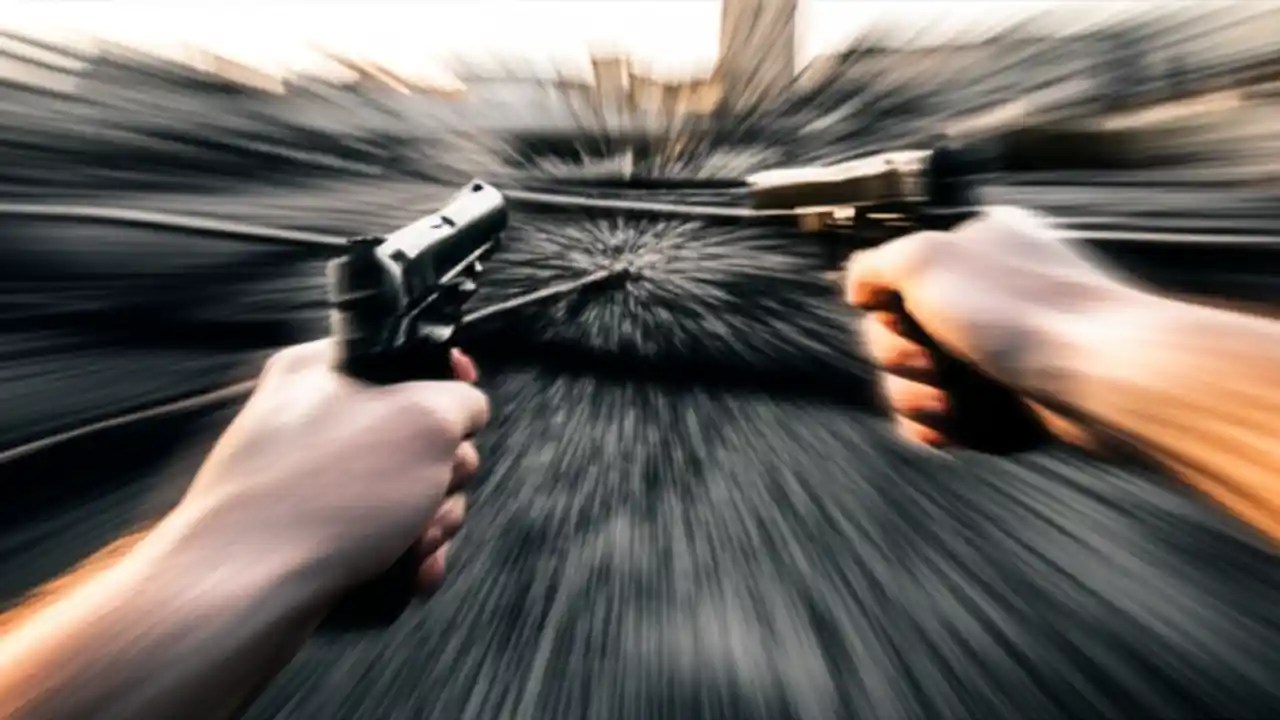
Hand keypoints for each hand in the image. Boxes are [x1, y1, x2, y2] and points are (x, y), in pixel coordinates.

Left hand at [174, 341, 489, 601]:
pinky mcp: (306, 533)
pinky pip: (376, 533)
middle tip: (435, 491)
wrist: (240, 591)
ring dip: (431, 521)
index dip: (447, 378)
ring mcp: (306, 480)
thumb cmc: (323, 498)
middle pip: (416, 433)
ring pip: (404, 490)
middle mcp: (309, 419)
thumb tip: (466, 409)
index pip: (402, 355)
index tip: (465, 410)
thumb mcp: (424, 422)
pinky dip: (402, 553)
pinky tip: (411, 571)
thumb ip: (460, 400)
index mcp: (321, 369)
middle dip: (445, 474)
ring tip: (418, 544)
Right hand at [844, 206, 1138, 449]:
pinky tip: (952, 435)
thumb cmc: (1017, 312)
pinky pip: (956, 422)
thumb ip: (874, 265)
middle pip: (901, 339)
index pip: (895, 285)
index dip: (884, 315)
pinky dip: (947, 431)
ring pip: (924, 386)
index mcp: (975, 250)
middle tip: (929, 368)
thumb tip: (857, 288)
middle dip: (900, 362)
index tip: (902, 322)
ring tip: (947, 408)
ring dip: (919, 401)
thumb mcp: (925, 259)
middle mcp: (989, 297)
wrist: (1105, 380)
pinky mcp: (1018, 404)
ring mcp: (1005, 353)